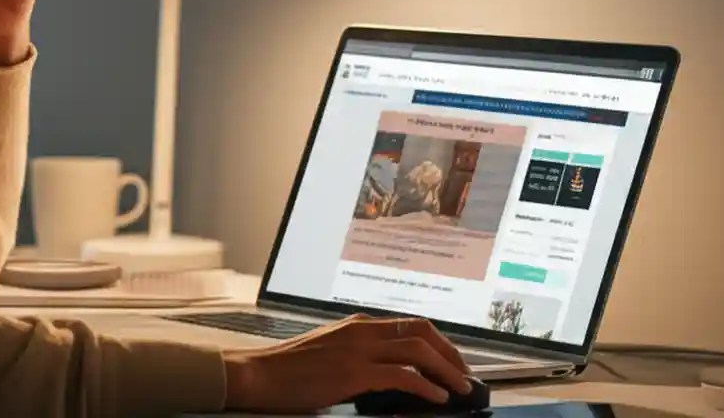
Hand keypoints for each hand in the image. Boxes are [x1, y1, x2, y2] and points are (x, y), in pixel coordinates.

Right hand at [222, 315, 472, 413]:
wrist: (258, 374)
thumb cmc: (288, 370)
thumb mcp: (328, 353)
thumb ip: (357, 356)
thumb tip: (388, 375)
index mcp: (356, 325)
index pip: (409, 325)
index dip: (438, 343)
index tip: (452, 363)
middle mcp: (360, 330)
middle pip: (421, 331)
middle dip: (450, 353)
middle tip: (465, 376)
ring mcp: (357, 349)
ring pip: (417, 350)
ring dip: (446, 370)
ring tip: (460, 389)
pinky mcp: (352, 372)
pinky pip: (401, 376)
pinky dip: (425, 387)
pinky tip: (437, 398)